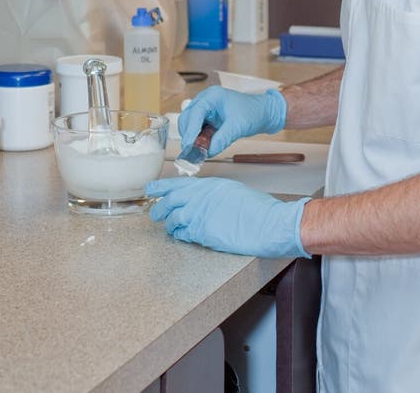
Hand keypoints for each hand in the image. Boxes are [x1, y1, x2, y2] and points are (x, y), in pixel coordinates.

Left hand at [146, 176, 310, 258]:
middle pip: (170, 202)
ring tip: (170, 228)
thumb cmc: (257, 209)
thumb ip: (212, 194)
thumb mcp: (232, 191)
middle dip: (159, 209)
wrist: (268, 224)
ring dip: (170, 225)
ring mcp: (201, 215)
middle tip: (155, 213)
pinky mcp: (203, 233)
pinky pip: (183, 234)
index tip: (150, 189)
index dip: (160, 187)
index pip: (177, 184)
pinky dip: (180, 235)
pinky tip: (182, 235)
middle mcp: (201, 197)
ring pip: (173, 220)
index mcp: (209, 185)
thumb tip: (201, 200)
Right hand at [178, 86, 286, 156]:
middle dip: (189, 135)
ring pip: (190, 125)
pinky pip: (197, 130)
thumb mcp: (238, 126)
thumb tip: (207, 152)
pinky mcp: (209, 119)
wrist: (264, 113)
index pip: (195, 113)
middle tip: (192, 152)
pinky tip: (202, 148)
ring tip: (197, 152)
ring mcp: (207, 110)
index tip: (189, 145)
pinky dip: (198, 140)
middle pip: (188, 118)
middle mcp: (206, 101)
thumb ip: (222, 139)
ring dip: (192, 139)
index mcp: (212, 96)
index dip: (190, 130)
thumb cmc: (254, 112)